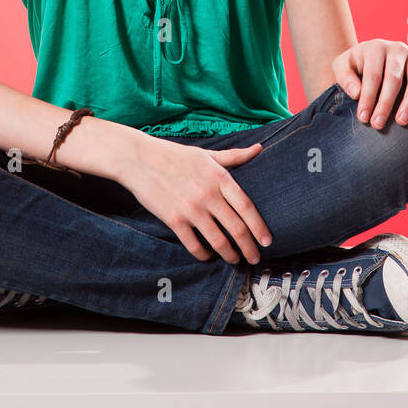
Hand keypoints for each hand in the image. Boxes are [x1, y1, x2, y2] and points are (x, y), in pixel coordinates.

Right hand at [120, 135, 271, 264]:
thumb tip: (259, 149)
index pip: (247, 207)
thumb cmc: (175, 155)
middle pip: (237, 229)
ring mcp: (191, 209)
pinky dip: (204, 255)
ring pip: (218, 241)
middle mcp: (208, 194)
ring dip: (230, 255)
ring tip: (234, 259)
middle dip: (249, 248)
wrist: (139, 159)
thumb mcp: (206, 154)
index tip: (267, 241)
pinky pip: (195, 245)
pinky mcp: (174, 220)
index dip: (260, 227)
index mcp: (219, 177)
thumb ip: (234, 156)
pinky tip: (209, 256)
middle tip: (254, 258)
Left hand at [332, 39, 407, 129]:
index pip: (373, 76)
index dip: (368, 98)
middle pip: (394, 78)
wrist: (372, 57)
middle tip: (378, 124)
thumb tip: (357, 94)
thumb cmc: (356, 66)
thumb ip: (345, 78)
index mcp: (375, 47)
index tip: (363, 118)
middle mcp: (396, 48)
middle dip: (386, 104)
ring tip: (401, 122)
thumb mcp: (342, 67)